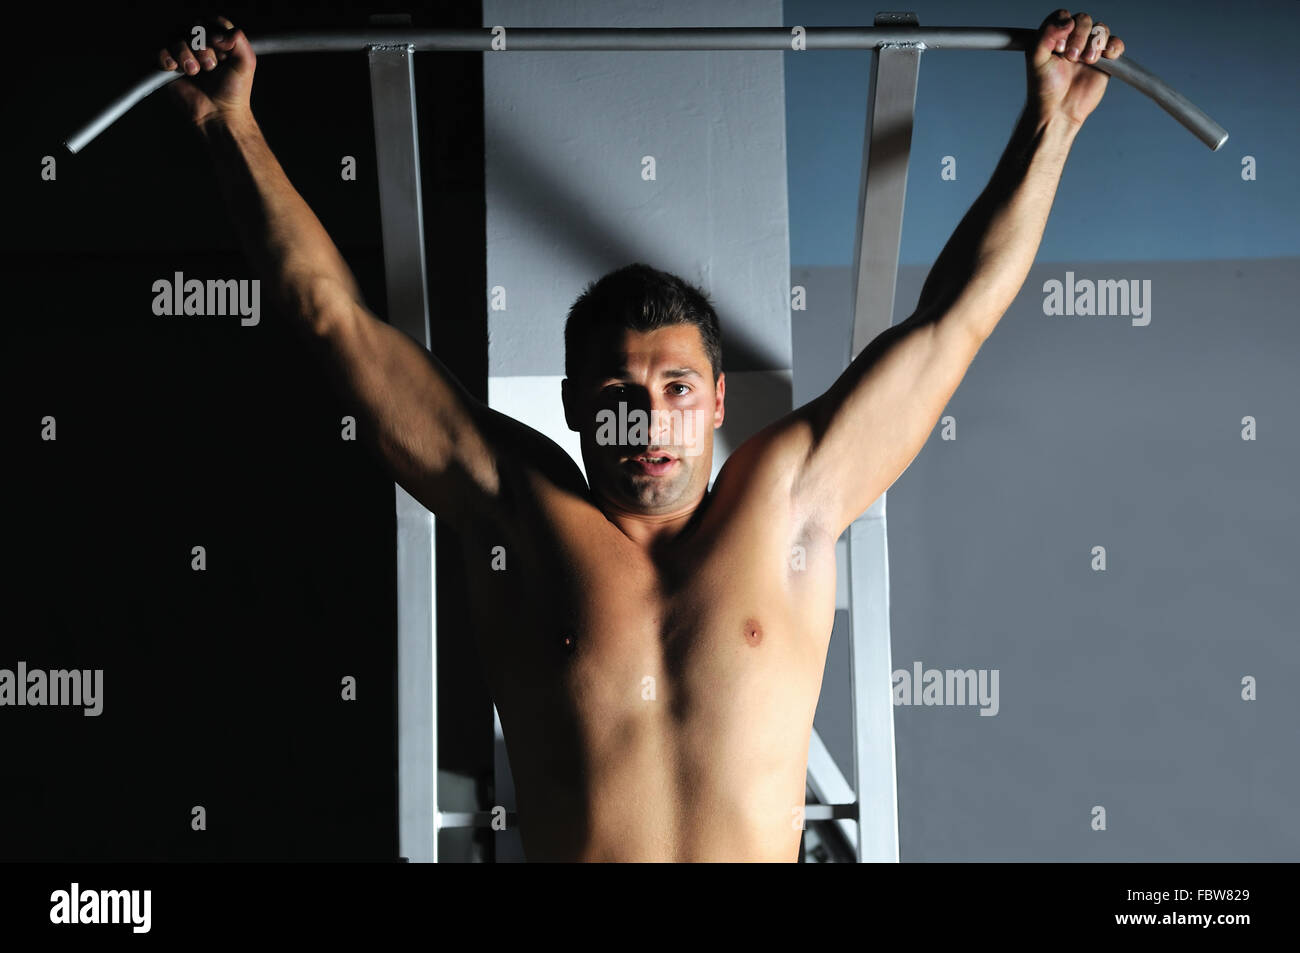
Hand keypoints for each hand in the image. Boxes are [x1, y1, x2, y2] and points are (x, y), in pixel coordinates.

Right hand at [157, 15, 254, 129]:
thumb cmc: (234, 91)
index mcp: (217, 41)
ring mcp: (183, 54)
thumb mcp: (245, 63)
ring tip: (194, 71)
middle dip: (201, 46)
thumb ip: (239, 41)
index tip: (221, 48)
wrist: (219, 114)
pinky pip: (159, 51)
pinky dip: (166, 57)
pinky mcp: (169, 67)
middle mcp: (199, 45)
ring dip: (185, 53)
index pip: (210, 22)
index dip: (213, 32)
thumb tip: (223, 32)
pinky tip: (175, 69)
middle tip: (210, 66)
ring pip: (175, 37)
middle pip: (192, 27)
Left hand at [1026, 9, 1124, 125]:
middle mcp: (1072, 39)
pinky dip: (1113, 46)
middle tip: (1071, 57)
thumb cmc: (1044, 87)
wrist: (1058, 110)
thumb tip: (1067, 20)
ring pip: (1101, 29)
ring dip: (1095, 42)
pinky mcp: (1105, 60)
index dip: (1064, 26)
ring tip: (1087, 61)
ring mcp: (1089, 49)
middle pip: (1084, 19)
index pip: (1064, 15)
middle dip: (1079, 36)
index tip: (1058, 46)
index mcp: (1054, 36)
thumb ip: (1046, 34)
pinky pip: (1116, 44)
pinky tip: (1105, 56)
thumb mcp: (1035, 58)